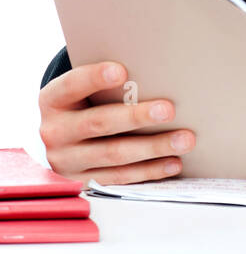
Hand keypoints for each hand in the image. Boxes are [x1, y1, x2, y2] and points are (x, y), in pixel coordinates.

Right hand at [38, 61, 195, 185]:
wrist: (62, 139)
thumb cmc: (85, 105)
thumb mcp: (83, 92)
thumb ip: (106, 86)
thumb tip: (153, 78)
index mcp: (53, 100)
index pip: (71, 85)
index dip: (94, 78)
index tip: (121, 71)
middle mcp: (54, 132)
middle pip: (99, 123)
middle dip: (136, 117)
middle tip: (169, 110)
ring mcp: (67, 161)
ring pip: (114, 155)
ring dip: (153, 147)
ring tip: (184, 139)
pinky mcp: (84, 182)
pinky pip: (121, 178)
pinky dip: (150, 170)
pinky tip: (173, 162)